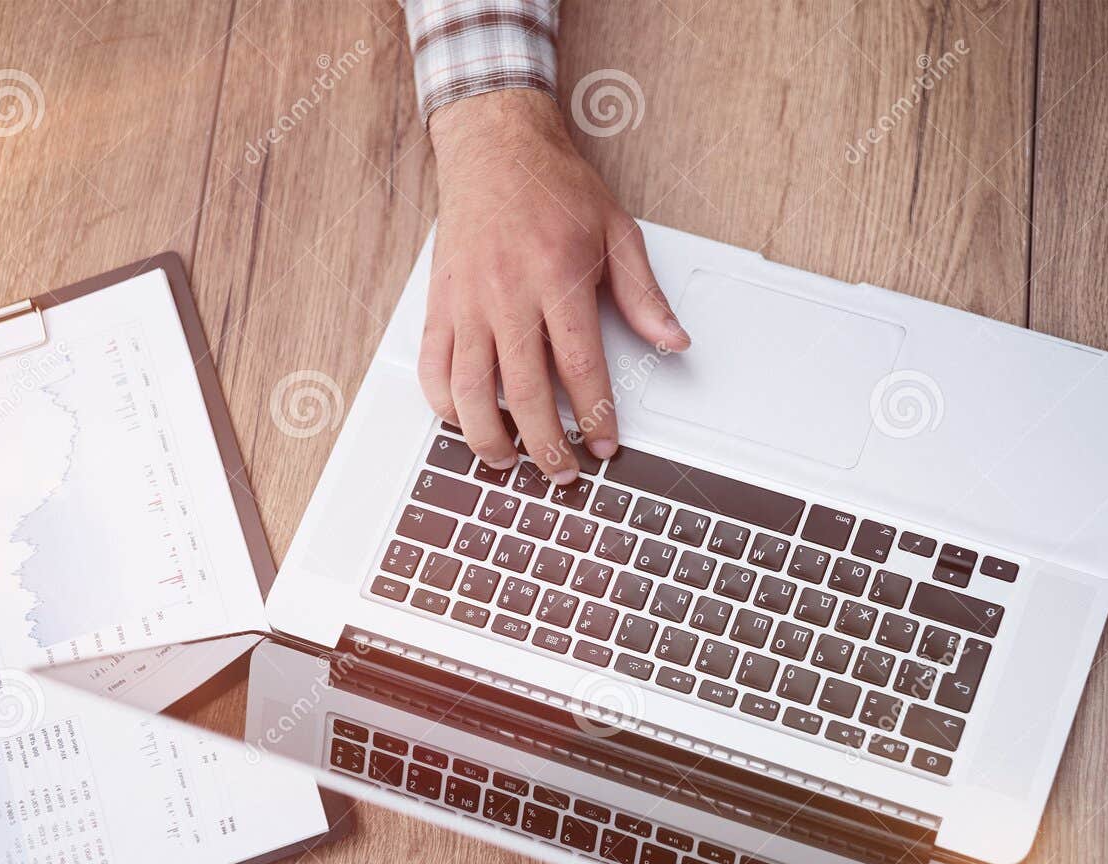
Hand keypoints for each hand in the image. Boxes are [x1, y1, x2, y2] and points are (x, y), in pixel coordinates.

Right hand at [419, 90, 689, 483]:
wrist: (495, 146)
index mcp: (558, 278)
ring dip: (489, 438)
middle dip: (546, 444)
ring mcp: (467, 302)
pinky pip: (433, 367)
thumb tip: (674, 341)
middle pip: (525, 392)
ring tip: (510, 462)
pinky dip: (445, 405)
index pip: (579, 367)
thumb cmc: (556, 188)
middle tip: (563, 472)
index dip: (596, 417)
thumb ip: (644, 295)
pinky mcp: (438, 304)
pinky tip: (465, 423)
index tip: (606, 447)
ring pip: (470, 390)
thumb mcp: (617, 232)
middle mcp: (507, 294)